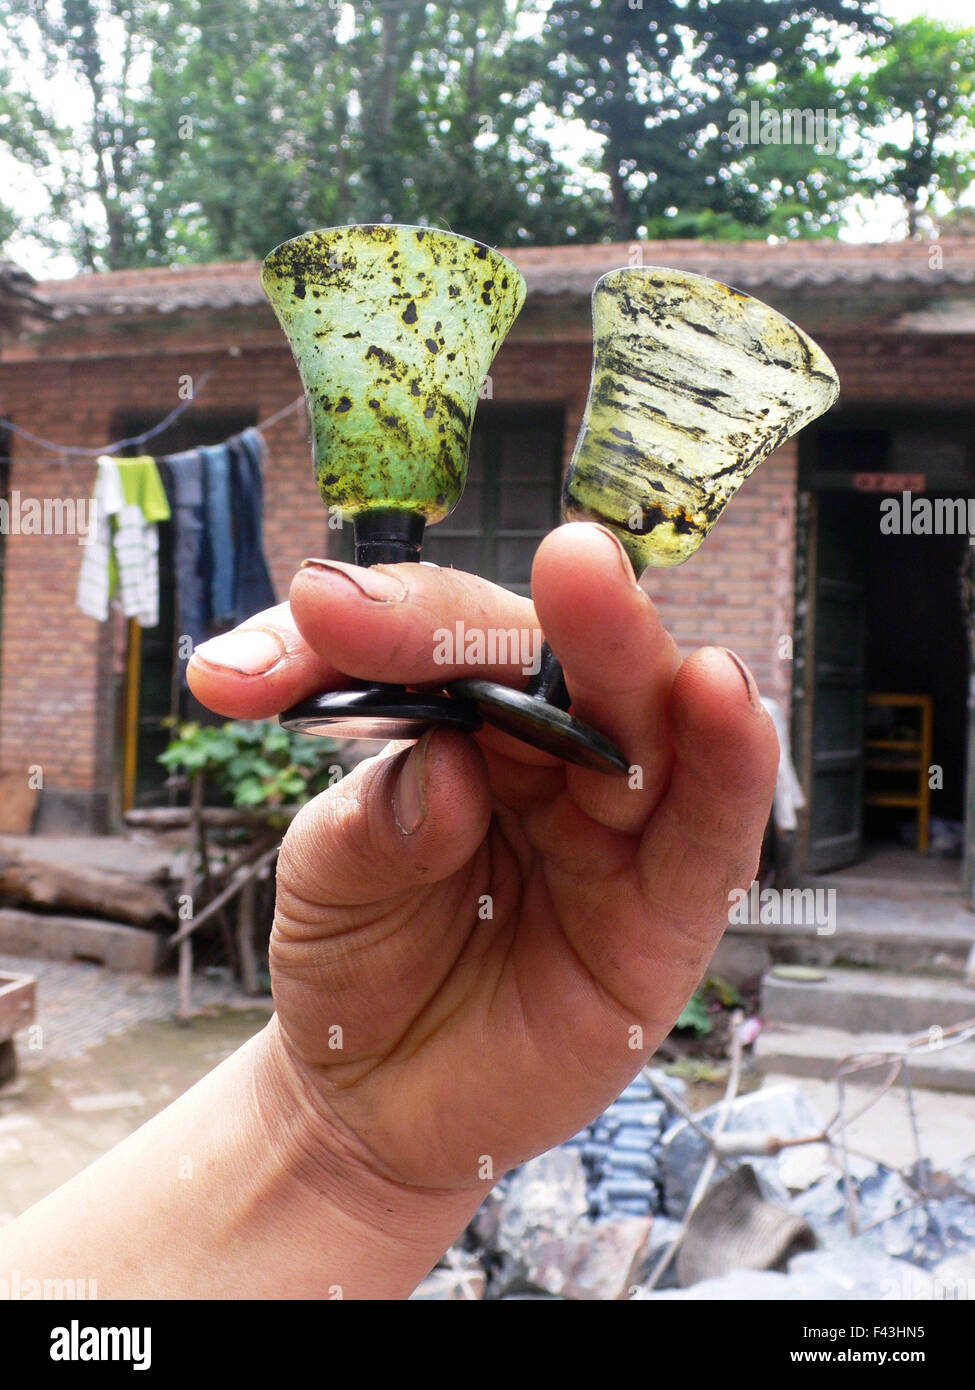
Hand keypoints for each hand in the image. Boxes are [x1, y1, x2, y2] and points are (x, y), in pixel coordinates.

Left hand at [188, 523, 777, 1200]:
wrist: (376, 1103)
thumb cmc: (358, 964)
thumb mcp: (329, 883)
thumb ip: (375, 824)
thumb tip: (450, 773)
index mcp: (469, 729)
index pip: (450, 646)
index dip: (391, 622)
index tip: (311, 615)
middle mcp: (554, 764)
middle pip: (574, 664)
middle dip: (559, 608)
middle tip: (552, 554)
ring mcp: (617, 836)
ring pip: (652, 726)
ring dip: (634, 652)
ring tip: (601, 585)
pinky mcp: (668, 918)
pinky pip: (710, 834)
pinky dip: (725, 763)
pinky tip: (718, 693)